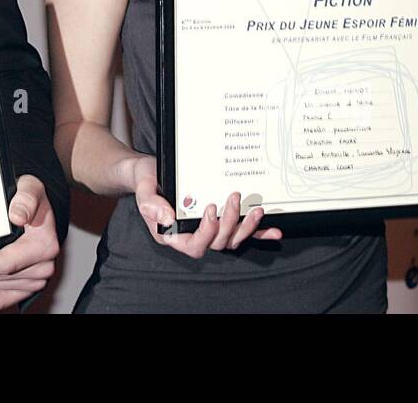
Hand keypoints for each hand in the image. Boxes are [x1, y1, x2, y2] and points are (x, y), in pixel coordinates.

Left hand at [0, 174, 57, 311]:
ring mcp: (37, 280)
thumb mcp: (29, 188)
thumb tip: (17, 216)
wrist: (38, 208)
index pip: (6, 263)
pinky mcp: (28, 287)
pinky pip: (2, 301)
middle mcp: (43, 266)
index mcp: (44, 245)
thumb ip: (25, 199)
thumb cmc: (32, 199)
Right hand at [130, 154, 280, 256]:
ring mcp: (209, 229)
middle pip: (217, 242)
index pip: (194, 246)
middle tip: (233, 197)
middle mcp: (193, 235)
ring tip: (256, 211)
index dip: (207, 232)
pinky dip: (259, 234)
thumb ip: (150, 206)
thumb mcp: (144, 189)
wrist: (151, 172)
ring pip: (231, 240)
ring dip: (247, 228)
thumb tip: (167, 220)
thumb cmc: (147, 181)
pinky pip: (241, 233)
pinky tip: (274, 231)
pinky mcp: (220, 220)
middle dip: (229, 223)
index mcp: (173, 235)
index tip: (210, 210)